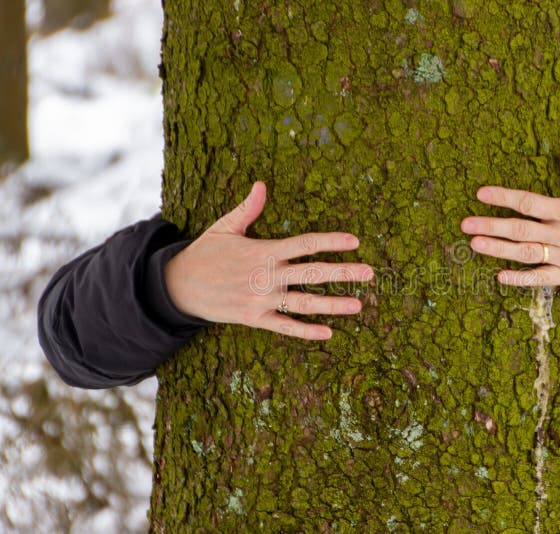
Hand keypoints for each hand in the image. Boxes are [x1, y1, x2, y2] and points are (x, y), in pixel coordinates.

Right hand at [164, 182, 373, 339]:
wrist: (178, 287)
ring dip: (332, 304)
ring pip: (304, 303)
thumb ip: (247, 209)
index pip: (305, 244)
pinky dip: (306, 331)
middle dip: (343, 272)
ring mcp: (261, 299)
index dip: (331, 241)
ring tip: (358, 305)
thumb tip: (261, 184)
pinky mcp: (254, 319)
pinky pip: (284, 327)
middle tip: (370, 273)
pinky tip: (328, 333)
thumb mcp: (224, 227)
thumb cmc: (205, 253)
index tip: (355, 240)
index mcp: (264, 251)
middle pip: (312, 273)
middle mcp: (266, 276)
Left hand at [460, 141, 559, 285]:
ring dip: (499, 249)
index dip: (505, 197)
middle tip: (465, 223)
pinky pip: (541, 278)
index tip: (481, 193)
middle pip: (521, 229)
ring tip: (474, 243)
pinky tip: (500, 276)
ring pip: (526, 253)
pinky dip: (521, 279)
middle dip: (492, 225)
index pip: (530, 202)